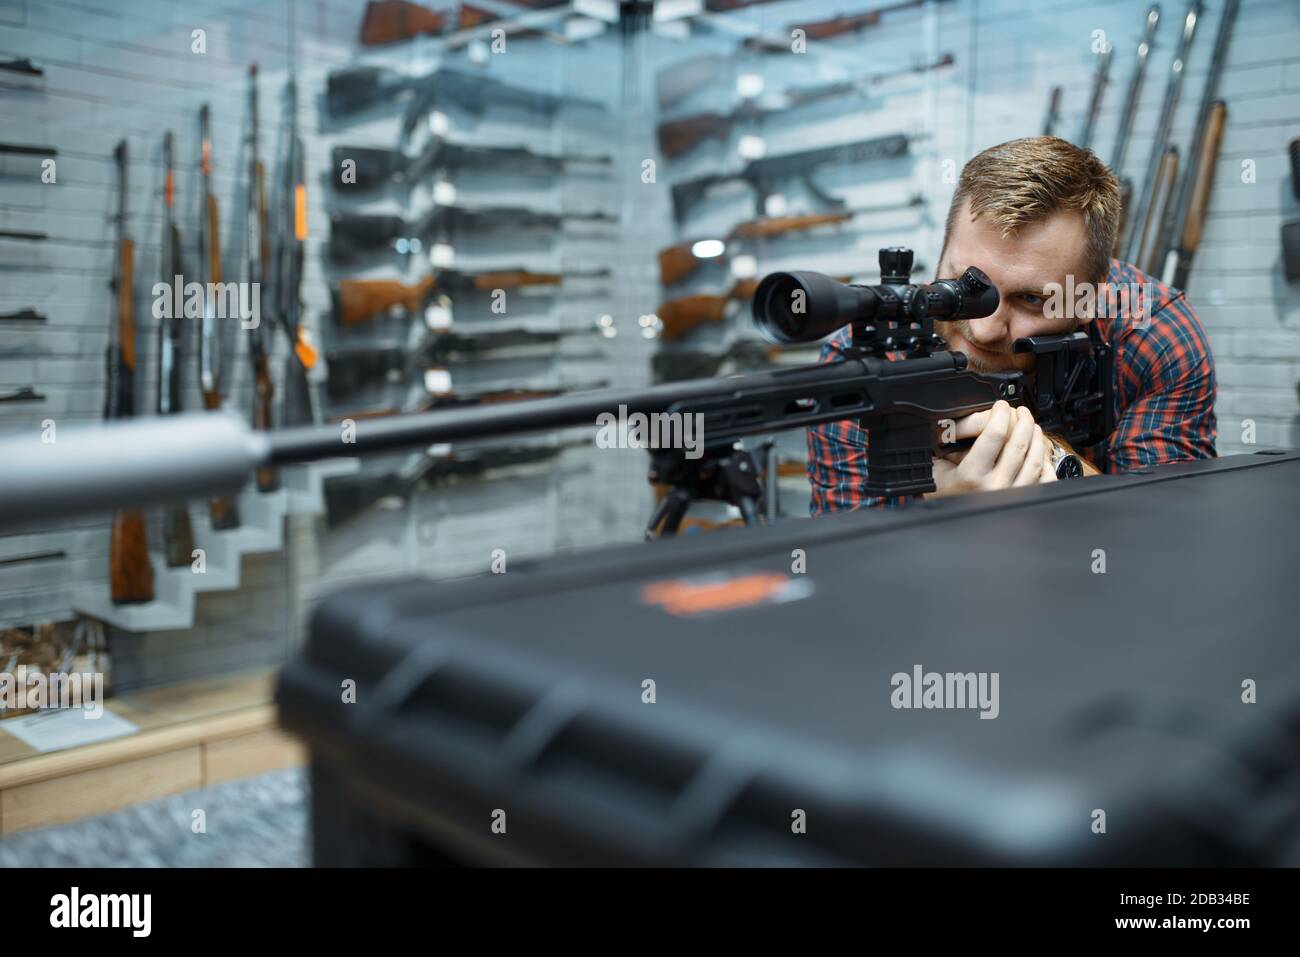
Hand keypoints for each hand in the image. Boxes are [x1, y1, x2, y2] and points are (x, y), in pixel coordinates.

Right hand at [927, 401, 1054, 498]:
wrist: (953, 527)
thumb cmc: (945, 498)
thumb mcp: (937, 471)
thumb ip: (948, 448)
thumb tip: (964, 422)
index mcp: (972, 476)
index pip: (994, 434)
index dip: (1001, 413)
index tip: (1001, 406)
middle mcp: (996, 486)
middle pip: (1020, 443)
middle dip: (1023, 420)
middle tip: (1020, 411)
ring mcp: (1014, 495)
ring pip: (1035, 458)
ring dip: (1036, 437)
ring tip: (1031, 426)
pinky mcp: (1025, 501)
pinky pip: (1044, 478)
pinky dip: (1045, 461)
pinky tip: (1039, 451)